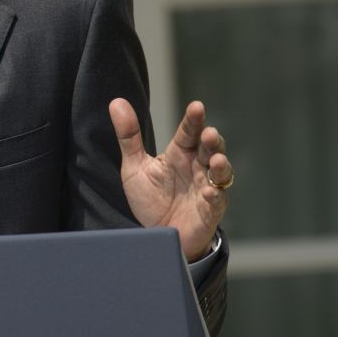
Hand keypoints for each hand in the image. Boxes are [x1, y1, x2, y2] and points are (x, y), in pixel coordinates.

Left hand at [109, 99, 232, 260]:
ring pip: (220, 173)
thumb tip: (116, 102)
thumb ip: (128, 136)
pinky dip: (215, 195)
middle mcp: (196, 168)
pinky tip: (209, 192)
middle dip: (212, 141)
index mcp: (179, 154)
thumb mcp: (134, 166)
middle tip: (209, 133)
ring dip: (220, 165)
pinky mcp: (209, 210)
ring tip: (216, 159)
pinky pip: (216, 201)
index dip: (193, 120)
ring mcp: (206, 188)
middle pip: (209, 149)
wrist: (156, 235)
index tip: (196, 106)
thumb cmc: (150, 199)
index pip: (188, 133)